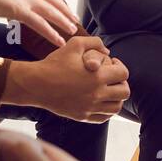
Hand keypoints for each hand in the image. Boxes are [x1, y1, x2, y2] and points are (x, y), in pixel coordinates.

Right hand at [10, 36, 129, 122]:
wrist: (36, 84)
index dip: (120, 66)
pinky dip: (106, 110)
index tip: (112, 63)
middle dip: (122, 82)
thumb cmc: (55, 63)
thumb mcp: (75, 44)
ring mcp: (90, 107)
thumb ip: (95, 42)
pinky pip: (104, 117)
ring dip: (116, 97)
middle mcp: (97, 94)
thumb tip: (108, 51)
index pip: (123, 73)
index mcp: (98, 76)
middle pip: (124, 92)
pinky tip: (99, 101)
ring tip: (108, 90)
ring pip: (116, 107)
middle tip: (113, 78)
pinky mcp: (83, 116)